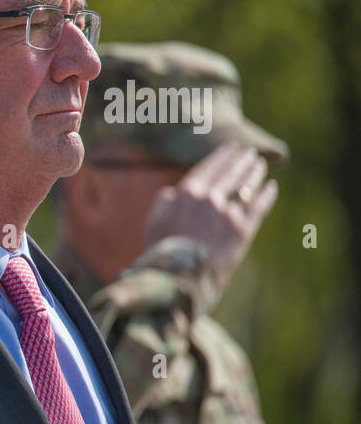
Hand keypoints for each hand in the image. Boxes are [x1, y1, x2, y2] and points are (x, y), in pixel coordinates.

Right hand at [142, 144, 277, 294]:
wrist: (181, 275)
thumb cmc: (162, 248)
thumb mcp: (154, 220)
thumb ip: (164, 200)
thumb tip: (174, 191)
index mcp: (187, 192)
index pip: (209, 167)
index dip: (222, 156)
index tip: (230, 148)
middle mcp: (210, 198)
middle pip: (231, 173)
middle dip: (242, 160)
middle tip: (249, 153)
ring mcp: (229, 213)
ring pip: (247, 186)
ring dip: (255, 172)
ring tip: (259, 165)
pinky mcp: (243, 230)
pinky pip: (259, 207)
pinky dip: (266, 195)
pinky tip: (271, 186)